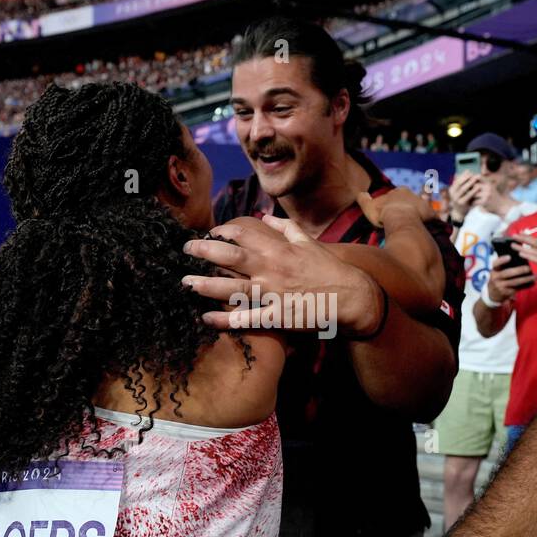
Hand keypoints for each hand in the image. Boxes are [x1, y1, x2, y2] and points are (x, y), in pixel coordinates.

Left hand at [182, 216, 382, 337]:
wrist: (350, 296)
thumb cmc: (328, 268)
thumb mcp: (308, 242)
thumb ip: (286, 228)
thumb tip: (267, 217)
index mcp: (279, 249)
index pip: (243, 234)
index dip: (222, 232)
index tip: (209, 234)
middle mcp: (272, 269)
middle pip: (230, 257)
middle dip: (204, 252)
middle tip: (185, 250)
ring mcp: (273, 294)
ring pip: (232, 288)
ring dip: (206, 285)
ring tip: (186, 283)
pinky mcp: (278, 316)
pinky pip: (247, 319)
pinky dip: (226, 319)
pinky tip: (207, 318)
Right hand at [356, 188, 435, 227]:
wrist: (401, 220)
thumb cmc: (384, 213)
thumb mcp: (369, 206)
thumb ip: (363, 199)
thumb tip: (360, 194)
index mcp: (400, 191)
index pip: (396, 196)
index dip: (392, 205)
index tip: (389, 213)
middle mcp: (413, 195)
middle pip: (410, 201)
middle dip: (406, 209)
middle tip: (400, 221)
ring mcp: (424, 204)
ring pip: (420, 210)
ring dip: (417, 217)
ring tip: (411, 228)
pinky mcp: (431, 215)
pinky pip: (430, 219)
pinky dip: (427, 224)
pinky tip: (423, 232)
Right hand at [445, 172, 483, 218]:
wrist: (460, 212)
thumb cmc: (462, 198)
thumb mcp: (461, 190)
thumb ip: (464, 181)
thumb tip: (467, 170)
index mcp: (452, 189)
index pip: (457, 180)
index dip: (463, 175)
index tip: (470, 171)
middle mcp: (452, 194)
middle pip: (459, 184)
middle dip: (467, 178)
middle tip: (474, 174)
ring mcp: (456, 199)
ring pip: (463, 189)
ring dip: (470, 183)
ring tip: (476, 179)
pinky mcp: (461, 203)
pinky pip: (467, 195)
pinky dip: (473, 191)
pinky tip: (478, 187)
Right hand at [483, 254, 534, 304]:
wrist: (492, 294)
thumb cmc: (498, 279)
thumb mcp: (497, 272)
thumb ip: (504, 267)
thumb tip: (520, 259)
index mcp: (494, 270)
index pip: (496, 264)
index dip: (502, 260)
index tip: (509, 257)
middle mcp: (496, 278)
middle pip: (508, 273)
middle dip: (519, 270)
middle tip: (528, 268)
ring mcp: (501, 286)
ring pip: (515, 282)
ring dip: (525, 279)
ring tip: (534, 276)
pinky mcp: (506, 293)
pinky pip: (518, 288)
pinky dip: (526, 286)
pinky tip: (532, 283)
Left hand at [512, 235, 536, 282]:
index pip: (536, 242)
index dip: (527, 238)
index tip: (519, 235)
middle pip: (533, 242)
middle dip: (522, 238)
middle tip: (512, 235)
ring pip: (533, 249)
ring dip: (521, 245)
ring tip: (512, 243)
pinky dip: (528, 254)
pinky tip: (520, 252)